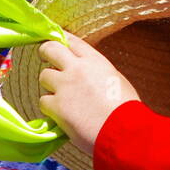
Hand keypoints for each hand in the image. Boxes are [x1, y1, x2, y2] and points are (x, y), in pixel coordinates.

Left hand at [37, 35, 139, 154]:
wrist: (123, 131)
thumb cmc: (126, 109)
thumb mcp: (116, 80)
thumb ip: (97, 74)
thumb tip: (87, 78)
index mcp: (95, 61)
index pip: (72, 40)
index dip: (61, 38)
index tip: (57, 42)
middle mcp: (76, 68)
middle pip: (50, 49)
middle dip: (46, 52)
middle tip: (46, 60)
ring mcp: (64, 86)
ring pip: (44, 76)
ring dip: (50, 85)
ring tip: (61, 97)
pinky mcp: (56, 106)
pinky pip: (43, 101)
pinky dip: (50, 108)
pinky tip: (60, 115)